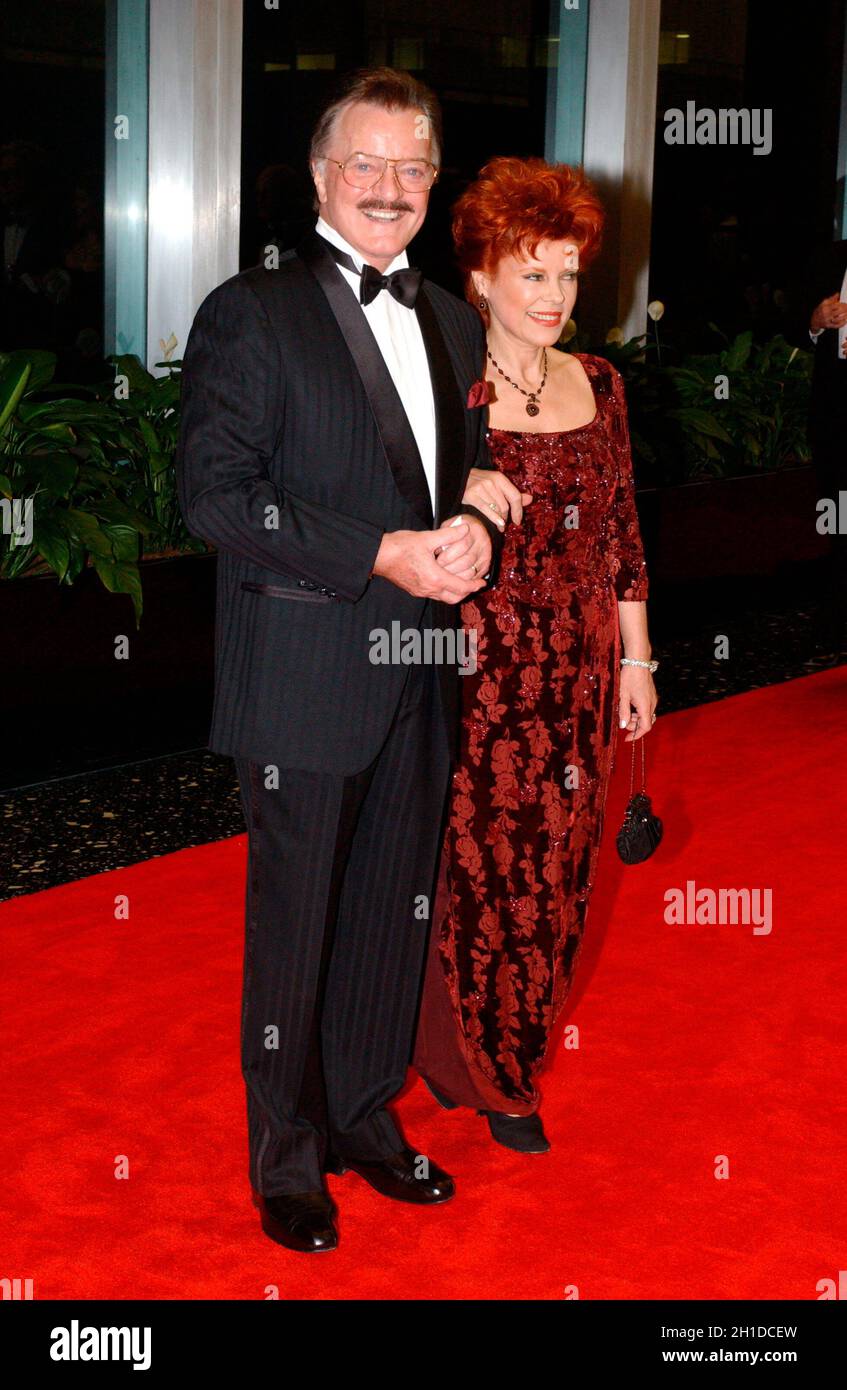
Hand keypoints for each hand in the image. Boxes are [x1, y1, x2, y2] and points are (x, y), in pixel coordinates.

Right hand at [372, 523, 486, 603]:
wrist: (378, 556)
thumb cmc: (400, 547)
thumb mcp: (426, 538)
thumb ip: (448, 534)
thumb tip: (465, 528)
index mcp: (435, 578)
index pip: (461, 587)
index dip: (474, 585)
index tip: (482, 582)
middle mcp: (429, 589)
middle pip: (454, 598)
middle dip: (466, 592)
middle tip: (473, 583)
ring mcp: (420, 591)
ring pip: (443, 598)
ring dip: (454, 592)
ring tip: (461, 582)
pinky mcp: (414, 590)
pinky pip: (434, 595)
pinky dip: (443, 590)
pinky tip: (443, 579)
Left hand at [434, 514, 492, 581]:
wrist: (474, 529)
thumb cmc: (457, 527)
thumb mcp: (448, 525)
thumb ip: (444, 534)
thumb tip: (438, 549)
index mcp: (474, 530)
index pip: (462, 545)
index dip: (447, 556)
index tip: (436, 561)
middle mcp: (483, 543)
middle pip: (467, 561)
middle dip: (450, 568)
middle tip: (438, 572)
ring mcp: (485, 556)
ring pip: (470, 572)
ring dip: (455, 577)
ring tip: (443, 577)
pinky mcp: (485, 566)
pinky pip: (473, 578)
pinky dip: (461, 582)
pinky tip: (451, 581)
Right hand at [461, 467, 531, 529]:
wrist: (457, 478)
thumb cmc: (479, 483)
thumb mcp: (497, 484)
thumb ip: (512, 493)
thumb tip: (530, 499)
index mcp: (499, 478)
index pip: (515, 496)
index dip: (518, 510)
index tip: (518, 521)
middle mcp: (491, 481)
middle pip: (505, 506)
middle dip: (506, 517)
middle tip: (504, 523)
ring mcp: (480, 488)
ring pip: (496, 509)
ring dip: (500, 520)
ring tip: (500, 525)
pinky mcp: (471, 495)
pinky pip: (486, 510)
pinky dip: (494, 519)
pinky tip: (498, 524)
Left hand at [618, 666, 657, 742]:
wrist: (638, 662)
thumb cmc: (629, 677)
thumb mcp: (622, 695)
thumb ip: (623, 712)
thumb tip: (623, 726)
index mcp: (645, 706)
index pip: (645, 727)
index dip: (636, 735)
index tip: (627, 738)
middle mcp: (652, 704)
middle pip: (646, 722)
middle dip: (634, 726)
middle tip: (622, 723)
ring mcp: (652, 699)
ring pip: (646, 715)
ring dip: (636, 718)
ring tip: (624, 714)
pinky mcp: (651, 694)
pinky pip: (646, 708)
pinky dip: (638, 712)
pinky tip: (629, 706)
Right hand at [810, 293, 846, 331]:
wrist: (814, 321)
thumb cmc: (820, 311)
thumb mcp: (824, 303)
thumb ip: (832, 298)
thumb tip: (838, 294)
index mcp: (825, 307)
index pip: (836, 305)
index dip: (843, 305)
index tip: (846, 304)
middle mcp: (826, 314)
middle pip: (838, 311)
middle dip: (845, 310)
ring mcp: (827, 320)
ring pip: (838, 319)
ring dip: (845, 316)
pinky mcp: (828, 326)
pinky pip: (836, 325)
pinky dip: (842, 323)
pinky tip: (845, 321)